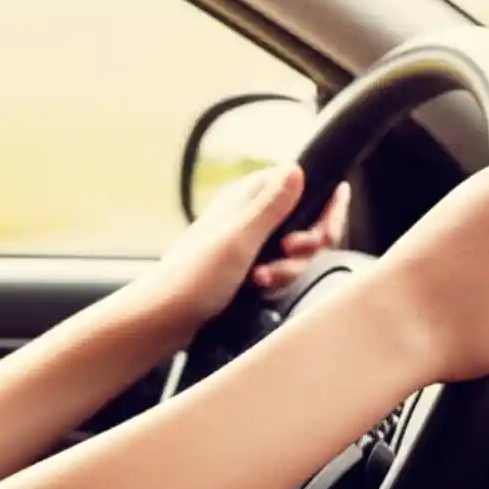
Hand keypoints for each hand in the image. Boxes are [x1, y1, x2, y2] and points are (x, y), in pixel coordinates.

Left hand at [150, 165, 349, 331]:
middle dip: (307, 245)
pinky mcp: (249, 266)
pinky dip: (276, 281)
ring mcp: (251, 241)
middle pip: (308, 221)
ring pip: (296, 251)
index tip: (324, 233)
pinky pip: (280, 271)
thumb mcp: (238, 240)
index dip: (324, 208)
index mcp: (248, 195)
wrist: (164, 318)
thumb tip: (297, 170)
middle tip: (289, 254)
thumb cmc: (192, 278)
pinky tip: (259, 289)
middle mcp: (251, 213)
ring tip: (263, 279)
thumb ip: (271, 207)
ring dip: (288, 269)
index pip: (305, 184)